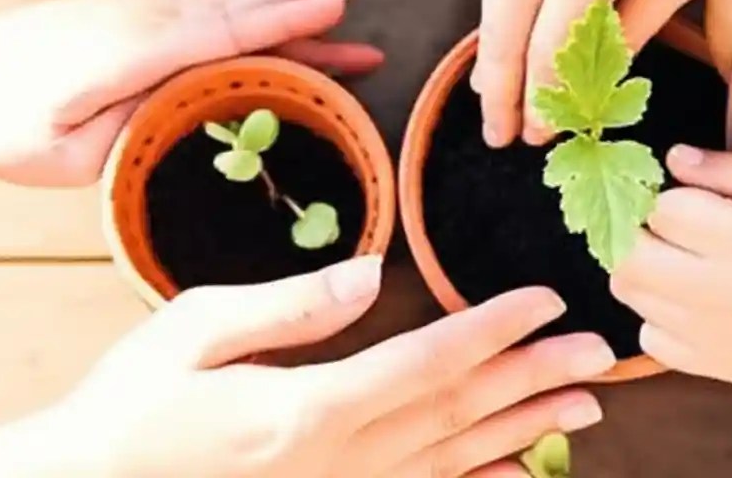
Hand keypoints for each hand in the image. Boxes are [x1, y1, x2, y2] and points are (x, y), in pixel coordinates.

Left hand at [0, 0, 383, 185]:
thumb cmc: (1, 121)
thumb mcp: (64, 155)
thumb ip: (134, 135)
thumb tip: (195, 122)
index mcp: (138, 56)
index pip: (229, 33)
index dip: (287, 24)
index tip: (339, 11)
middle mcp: (148, 22)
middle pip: (240, 10)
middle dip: (303, 4)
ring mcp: (142, 10)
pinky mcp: (134, 10)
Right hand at [41, 258, 611, 477]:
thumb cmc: (130, 408)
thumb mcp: (192, 332)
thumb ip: (288, 307)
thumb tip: (366, 273)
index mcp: (307, 410)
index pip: (427, 361)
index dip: (494, 329)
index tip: (546, 299)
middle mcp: (338, 463)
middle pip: (459, 413)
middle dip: (535, 377)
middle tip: (601, 352)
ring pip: (455, 461)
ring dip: (526, 430)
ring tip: (586, 406)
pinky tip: (526, 477)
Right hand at [473, 0, 731, 146]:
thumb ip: (636, 24)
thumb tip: (599, 74)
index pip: (550, 54)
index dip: (544, 103)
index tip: (542, 138)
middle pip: (503, 33)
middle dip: (497, 91)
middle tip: (494, 135)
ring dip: (492, 48)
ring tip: (490, 91)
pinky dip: (500, 1)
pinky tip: (508, 25)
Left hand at [610, 145, 731, 393]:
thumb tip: (674, 158)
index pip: (665, 207)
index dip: (671, 192)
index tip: (692, 195)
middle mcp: (722, 293)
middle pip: (631, 251)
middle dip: (642, 227)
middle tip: (674, 224)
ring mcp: (708, 336)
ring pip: (628, 290)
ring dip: (644, 265)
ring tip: (683, 258)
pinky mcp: (705, 366)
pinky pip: (646, 334)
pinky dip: (656, 313)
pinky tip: (692, 299)